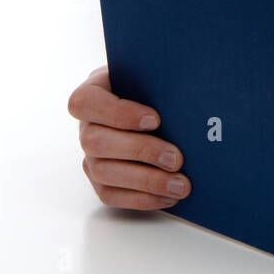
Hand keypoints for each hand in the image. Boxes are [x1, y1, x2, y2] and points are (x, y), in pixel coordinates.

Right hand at [68, 65, 190, 209]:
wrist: (152, 108)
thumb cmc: (150, 88)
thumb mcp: (150, 75)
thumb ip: (157, 79)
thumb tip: (188, 85)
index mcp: (91, 93)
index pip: (86, 102)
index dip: (118, 113)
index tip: (155, 119)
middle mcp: (85, 126)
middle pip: (96, 142)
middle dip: (141, 151)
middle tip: (176, 158)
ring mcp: (89, 156)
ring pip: (104, 172)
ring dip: (146, 180)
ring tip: (180, 183)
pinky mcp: (100, 181)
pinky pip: (111, 195)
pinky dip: (142, 198)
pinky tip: (168, 195)